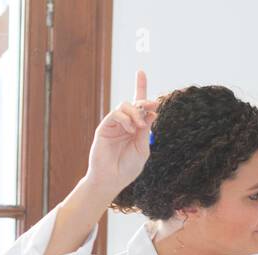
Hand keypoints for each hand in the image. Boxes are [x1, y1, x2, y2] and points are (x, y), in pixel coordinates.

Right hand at [85, 70, 158, 194]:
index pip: (140, 106)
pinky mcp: (104, 127)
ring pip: (124, 106)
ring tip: (139, 126)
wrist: (112, 179)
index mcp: (136, 128)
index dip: (140, 88)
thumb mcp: (142, 148)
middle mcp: (126, 123)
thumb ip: (146, 131)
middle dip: (143, 100)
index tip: (141, 72)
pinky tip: (130, 129)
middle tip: (152, 105)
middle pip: (133, 102)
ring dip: (135, 113)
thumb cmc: (128, 167)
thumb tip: (152, 113)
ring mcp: (114, 125)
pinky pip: (115, 114)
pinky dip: (125, 119)